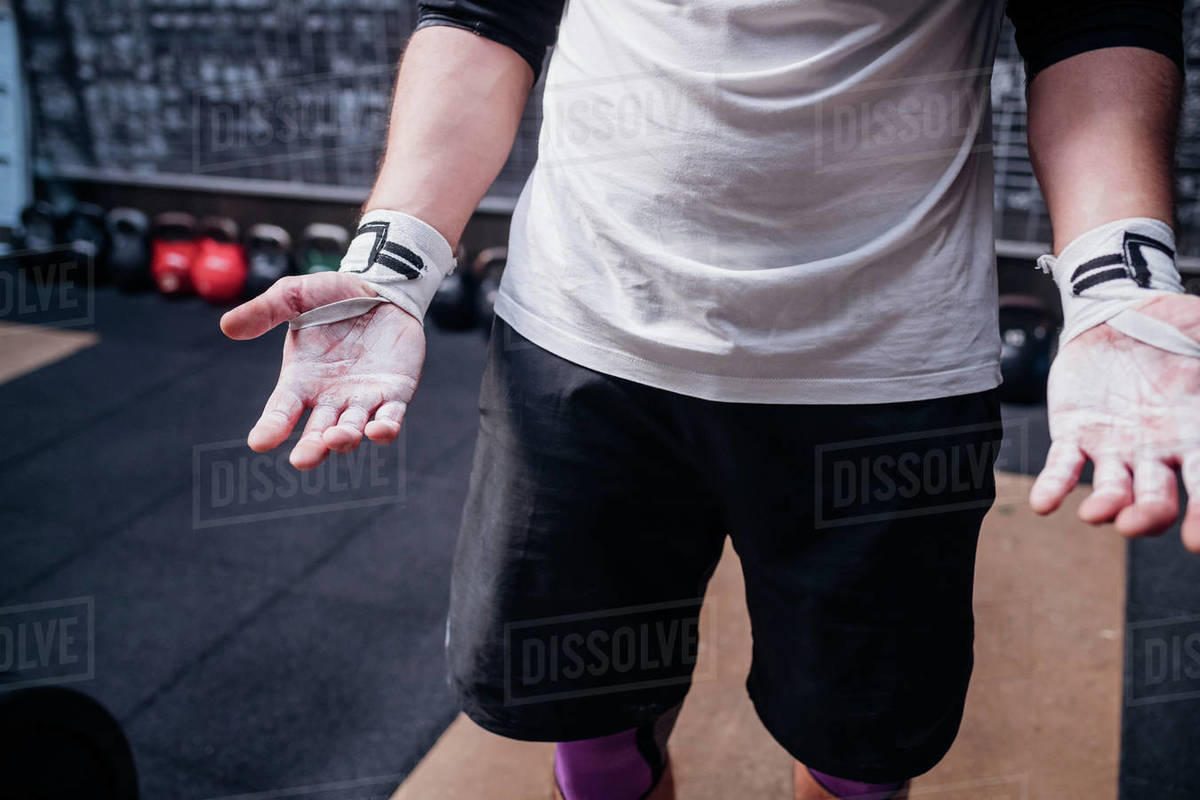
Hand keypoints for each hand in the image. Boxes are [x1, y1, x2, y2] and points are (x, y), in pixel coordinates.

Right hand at [220, 272, 424, 469]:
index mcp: (300, 380)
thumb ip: (265, 310)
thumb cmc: (333, 296)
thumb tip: (227, 326)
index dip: (271, 427)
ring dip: (344, 439)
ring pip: (352, 430)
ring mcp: (363, 399)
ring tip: (336, 438)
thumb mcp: (295, 296)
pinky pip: (391, 417)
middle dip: (311, 448)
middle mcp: (329, 397)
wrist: (381, 290)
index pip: (281, 411)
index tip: (260, 441)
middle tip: (302, 459)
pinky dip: (385, 429)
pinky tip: (378, 431)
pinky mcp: (395, 393)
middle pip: (317, 433)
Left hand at [1029, 294, 1199, 551]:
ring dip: (1105, 506)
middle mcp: (1160, 452)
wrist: (1121, 314)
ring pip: (1112, 490)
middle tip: (1138, 526)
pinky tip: (1044, 504)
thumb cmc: (1178, 330)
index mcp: (1199, 436)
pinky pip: (1062, 466)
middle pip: (1157, 499)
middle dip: (1151, 517)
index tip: (1198, 540)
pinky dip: (1053, 486)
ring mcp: (1117, 447)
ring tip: (1096, 514)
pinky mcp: (1076, 434)